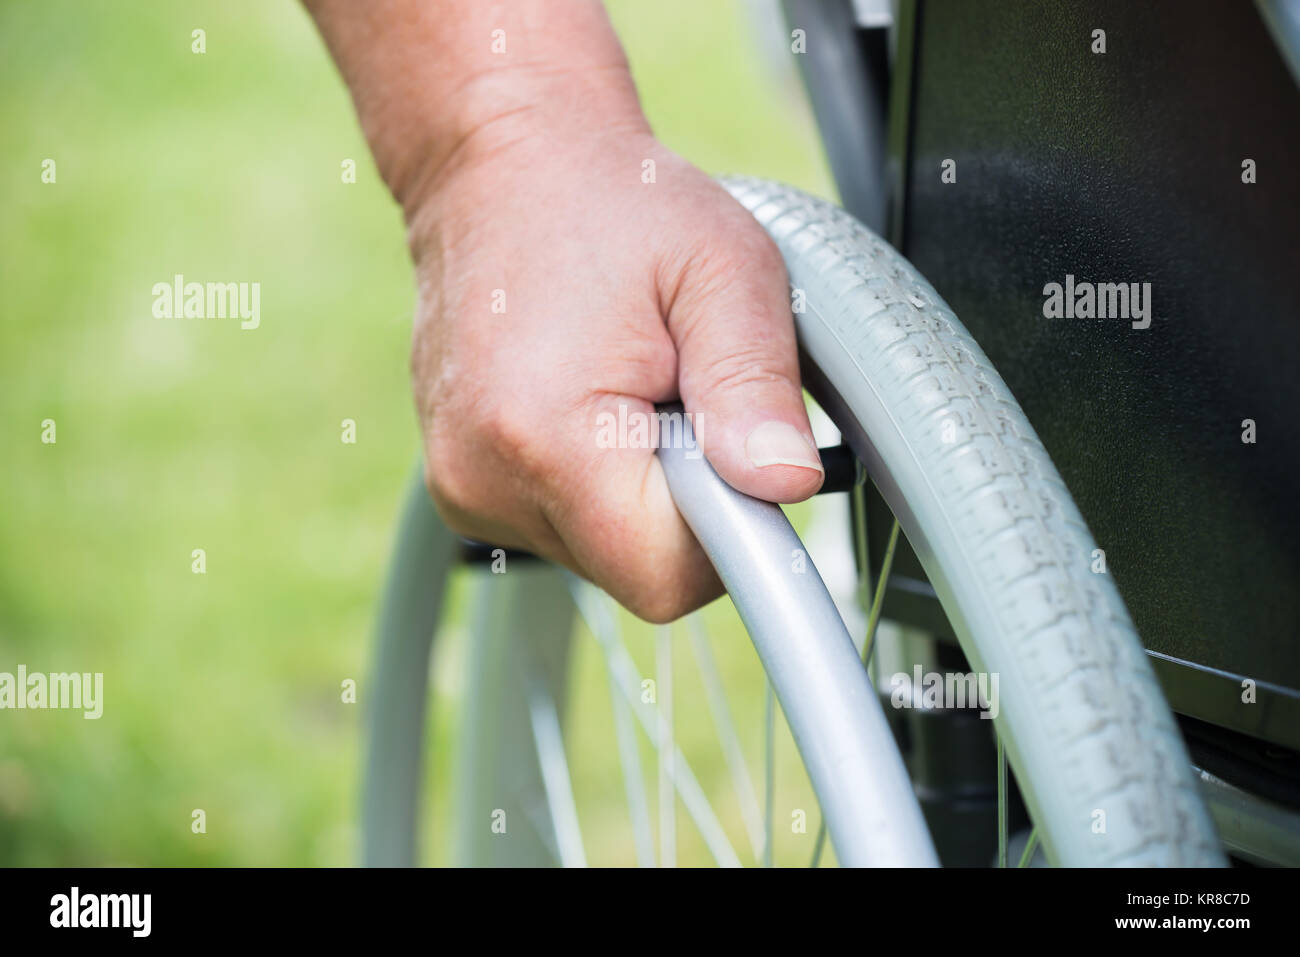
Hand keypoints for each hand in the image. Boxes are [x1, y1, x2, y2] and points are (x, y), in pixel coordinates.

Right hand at [406, 110, 822, 621]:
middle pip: (637, 569)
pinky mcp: (464, 486)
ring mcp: (465, 489)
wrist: (505, 168)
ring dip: (645, 489)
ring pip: (606, 551)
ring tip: (634, 385)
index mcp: (542, 435)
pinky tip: (595, 401)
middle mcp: (483, 481)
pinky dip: (603, 480)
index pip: (665, 574)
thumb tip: (786, 483)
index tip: (735, 451)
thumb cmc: (617, 203)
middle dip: (688, 502)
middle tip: (683, 396)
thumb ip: (755, 382)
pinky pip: (567, 524)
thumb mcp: (721, 267)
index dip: (727, 530)